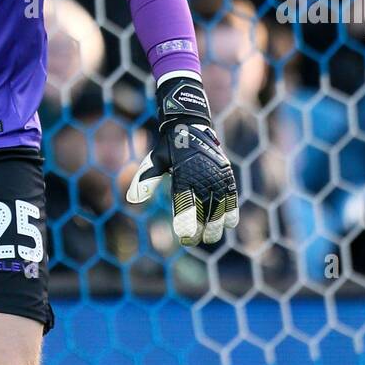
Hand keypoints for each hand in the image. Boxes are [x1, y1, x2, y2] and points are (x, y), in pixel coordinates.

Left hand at [126, 72, 238, 245]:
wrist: (190, 125)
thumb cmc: (169, 147)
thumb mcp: (154, 161)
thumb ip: (145, 180)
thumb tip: (131, 199)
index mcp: (184, 175)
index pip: (186, 207)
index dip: (187, 225)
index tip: (184, 238)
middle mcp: (202, 177)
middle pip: (206, 213)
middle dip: (202, 231)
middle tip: (195, 240)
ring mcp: (216, 176)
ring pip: (221, 208)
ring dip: (217, 225)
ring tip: (210, 236)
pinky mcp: (226, 174)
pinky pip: (233, 197)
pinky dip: (232, 211)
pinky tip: (229, 224)